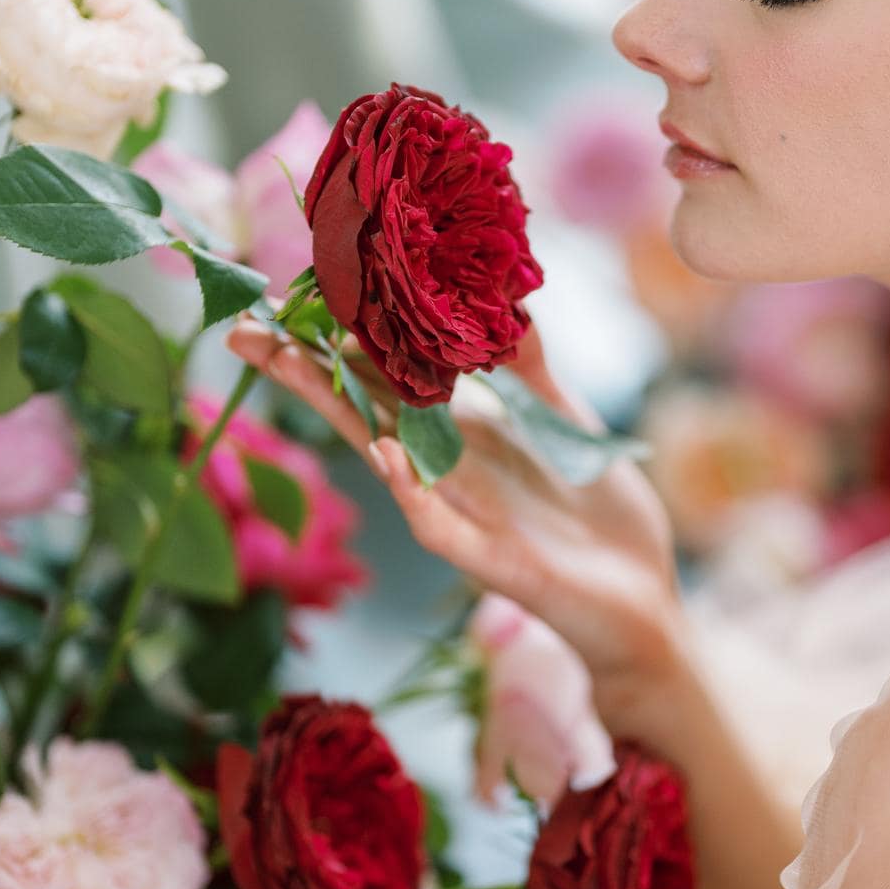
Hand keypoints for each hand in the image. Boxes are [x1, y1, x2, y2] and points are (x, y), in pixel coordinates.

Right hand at [226, 316, 682, 685]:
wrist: (645, 598)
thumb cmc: (601, 515)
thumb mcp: (566, 424)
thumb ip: (531, 368)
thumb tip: (504, 300)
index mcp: (462, 433)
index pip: (388, 376)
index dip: (343, 337)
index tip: (291, 291)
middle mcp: (446, 470)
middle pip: (362, 409)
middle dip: (304, 371)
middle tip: (244, 328)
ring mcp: (460, 514)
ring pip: (382, 460)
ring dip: (337, 414)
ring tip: (291, 367)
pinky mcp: (488, 560)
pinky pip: (435, 524)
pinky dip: (408, 489)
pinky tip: (382, 453)